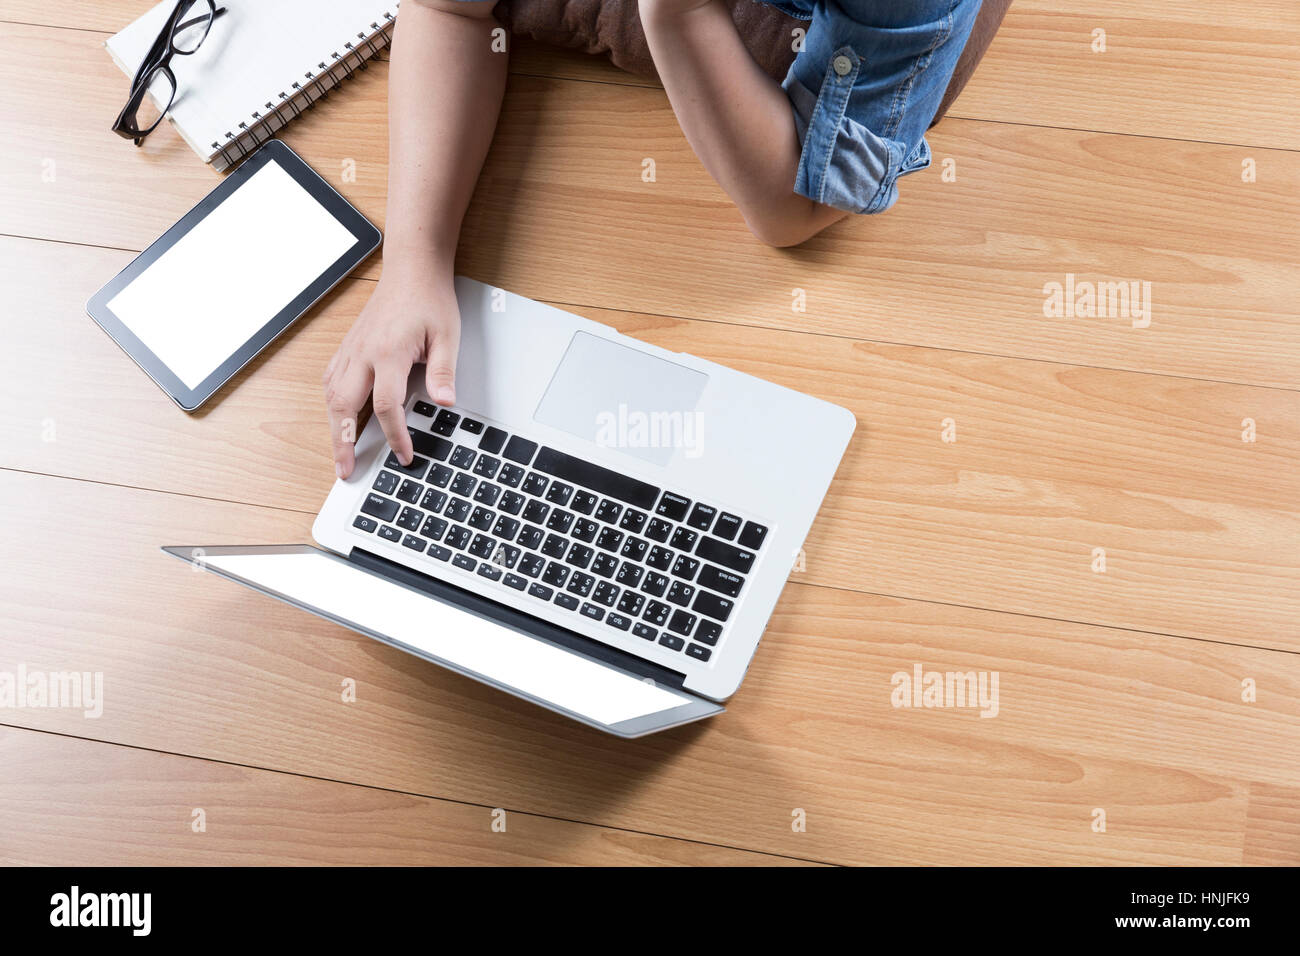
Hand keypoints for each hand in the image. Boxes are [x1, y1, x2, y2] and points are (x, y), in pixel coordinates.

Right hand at [322, 264, 459, 478]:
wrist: (412, 271)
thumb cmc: (429, 300)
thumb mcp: (447, 336)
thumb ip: (443, 371)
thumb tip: (445, 401)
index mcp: (388, 352)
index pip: (385, 406)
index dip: (394, 436)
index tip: (404, 455)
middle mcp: (363, 353)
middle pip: (343, 406)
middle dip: (343, 443)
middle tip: (346, 470)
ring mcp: (351, 350)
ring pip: (331, 396)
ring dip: (332, 427)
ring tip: (338, 454)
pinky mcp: (348, 347)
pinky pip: (330, 381)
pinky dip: (330, 405)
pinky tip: (335, 419)